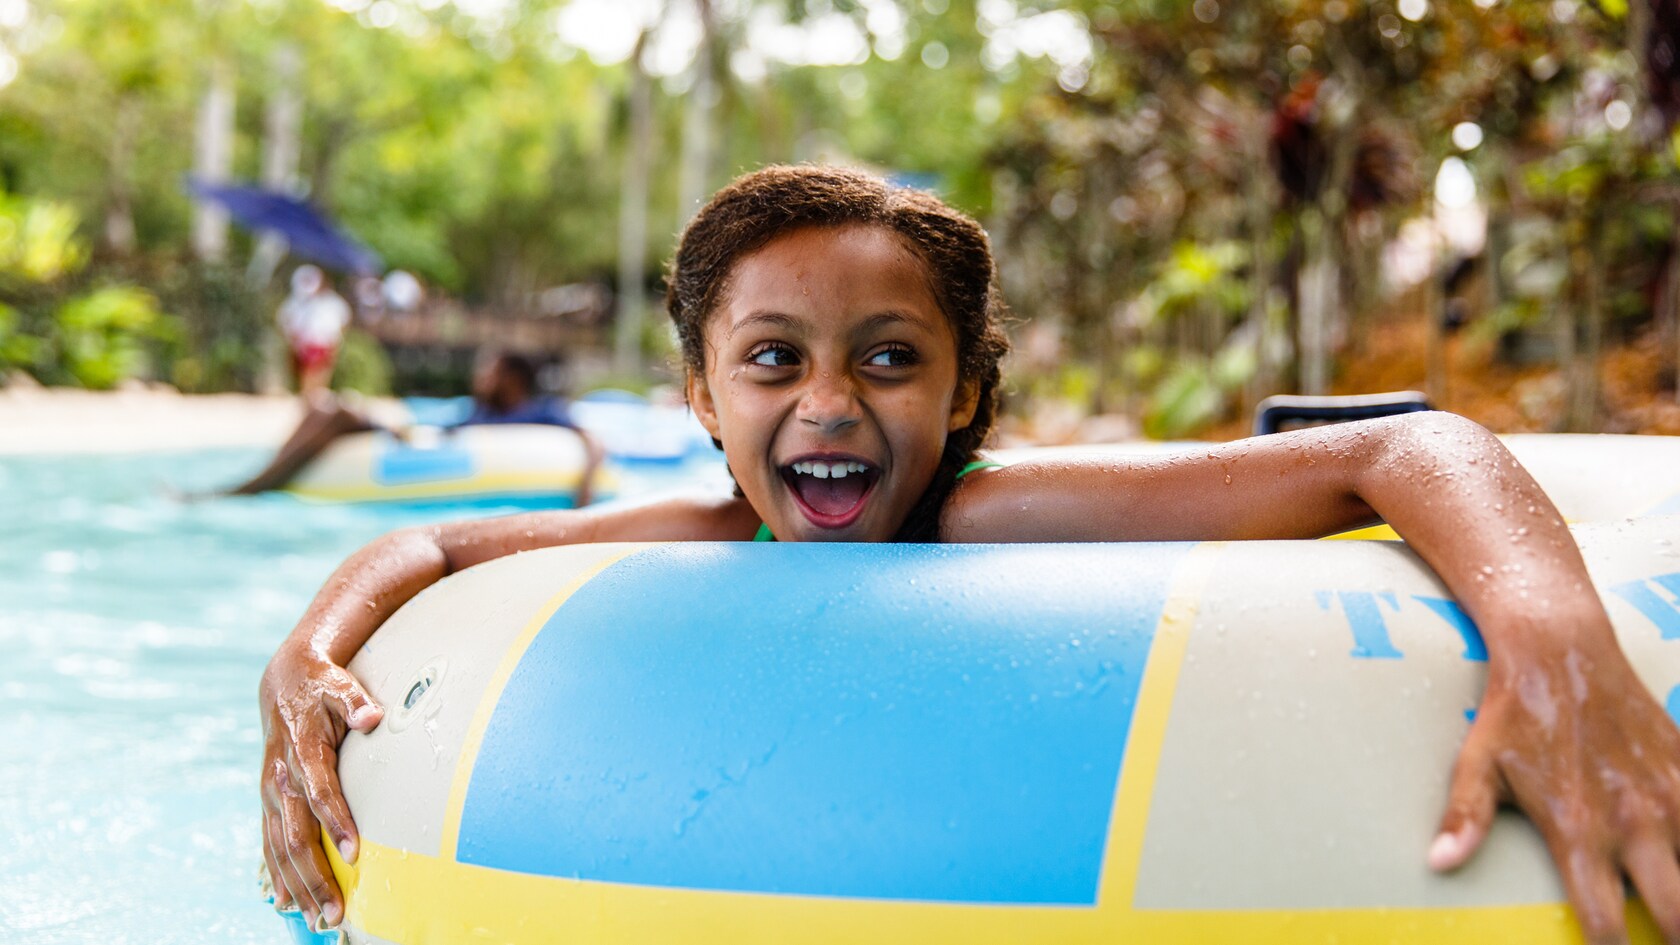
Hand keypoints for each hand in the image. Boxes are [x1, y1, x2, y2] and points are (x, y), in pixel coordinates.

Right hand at [259, 644, 382, 930]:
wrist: (284, 682)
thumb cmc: (321, 687)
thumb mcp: (340, 686)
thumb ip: (355, 702)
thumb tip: (371, 716)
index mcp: (301, 750)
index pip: (320, 792)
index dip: (335, 822)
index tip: (354, 852)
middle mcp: (281, 778)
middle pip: (295, 834)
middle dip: (315, 875)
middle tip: (335, 910)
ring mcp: (271, 793)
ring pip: (279, 848)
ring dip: (298, 886)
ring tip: (318, 918)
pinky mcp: (269, 802)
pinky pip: (269, 845)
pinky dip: (277, 875)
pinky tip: (287, 903)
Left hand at [1431, 643, 1679, 944]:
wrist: (1562, 650)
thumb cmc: (1514, 713)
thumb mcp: (1479, 765)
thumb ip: (1465, 818)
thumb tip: (1438, 865)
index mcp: (1579, 828)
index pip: (1604, 919)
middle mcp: (1634, 819)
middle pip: (1677, 911)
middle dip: (1673, 936)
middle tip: (1661, 938)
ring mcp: (1671, 795)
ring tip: (1669, 898)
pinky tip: (1676, 848)